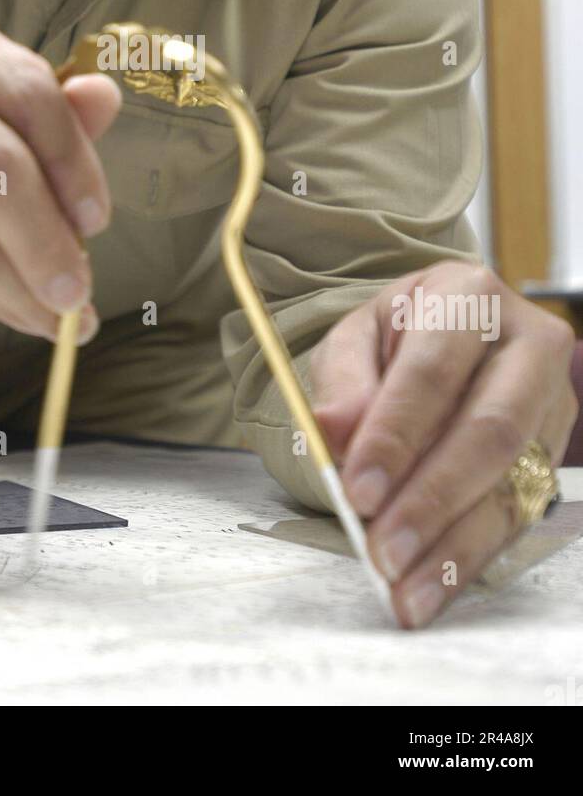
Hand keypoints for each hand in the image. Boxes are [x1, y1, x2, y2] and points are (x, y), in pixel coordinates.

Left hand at [311, 261, 577, 627]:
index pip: (433, 371)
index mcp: (469, 297)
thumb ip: (343, 380)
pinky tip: (430, 588)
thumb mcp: (356, 338)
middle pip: (489, 428)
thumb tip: (333, 430)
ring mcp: (551, 403)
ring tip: (402, 586)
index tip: (357, 490)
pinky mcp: (551, 455)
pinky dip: (468, 558)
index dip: (395, 435)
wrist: (447, 339)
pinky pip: (515, 516)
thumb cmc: (398, 337)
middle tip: (382, 549)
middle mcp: (527, 345)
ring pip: (508, 481)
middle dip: (431, 498)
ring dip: (452, 543)